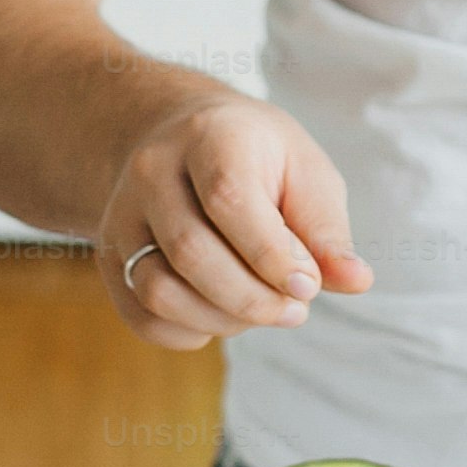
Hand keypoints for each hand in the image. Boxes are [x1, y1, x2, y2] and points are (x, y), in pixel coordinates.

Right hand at [97, 93, 372, 349]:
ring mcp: (121, 215)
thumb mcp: (303, 171)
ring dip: (221, 320)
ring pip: (158, 290)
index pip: (228, 200)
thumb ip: (327, 228)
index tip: (309, 286)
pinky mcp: (110, 256)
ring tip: (261, 308)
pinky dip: (190, 331)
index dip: (271, 255)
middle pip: (190, 253)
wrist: (181, 137)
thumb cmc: (257, 159)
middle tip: (296, 309)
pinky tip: (223, 313)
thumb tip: (356, 281)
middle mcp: (153, 172)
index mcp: (210, 135)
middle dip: (252, 299)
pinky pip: (142, 316)